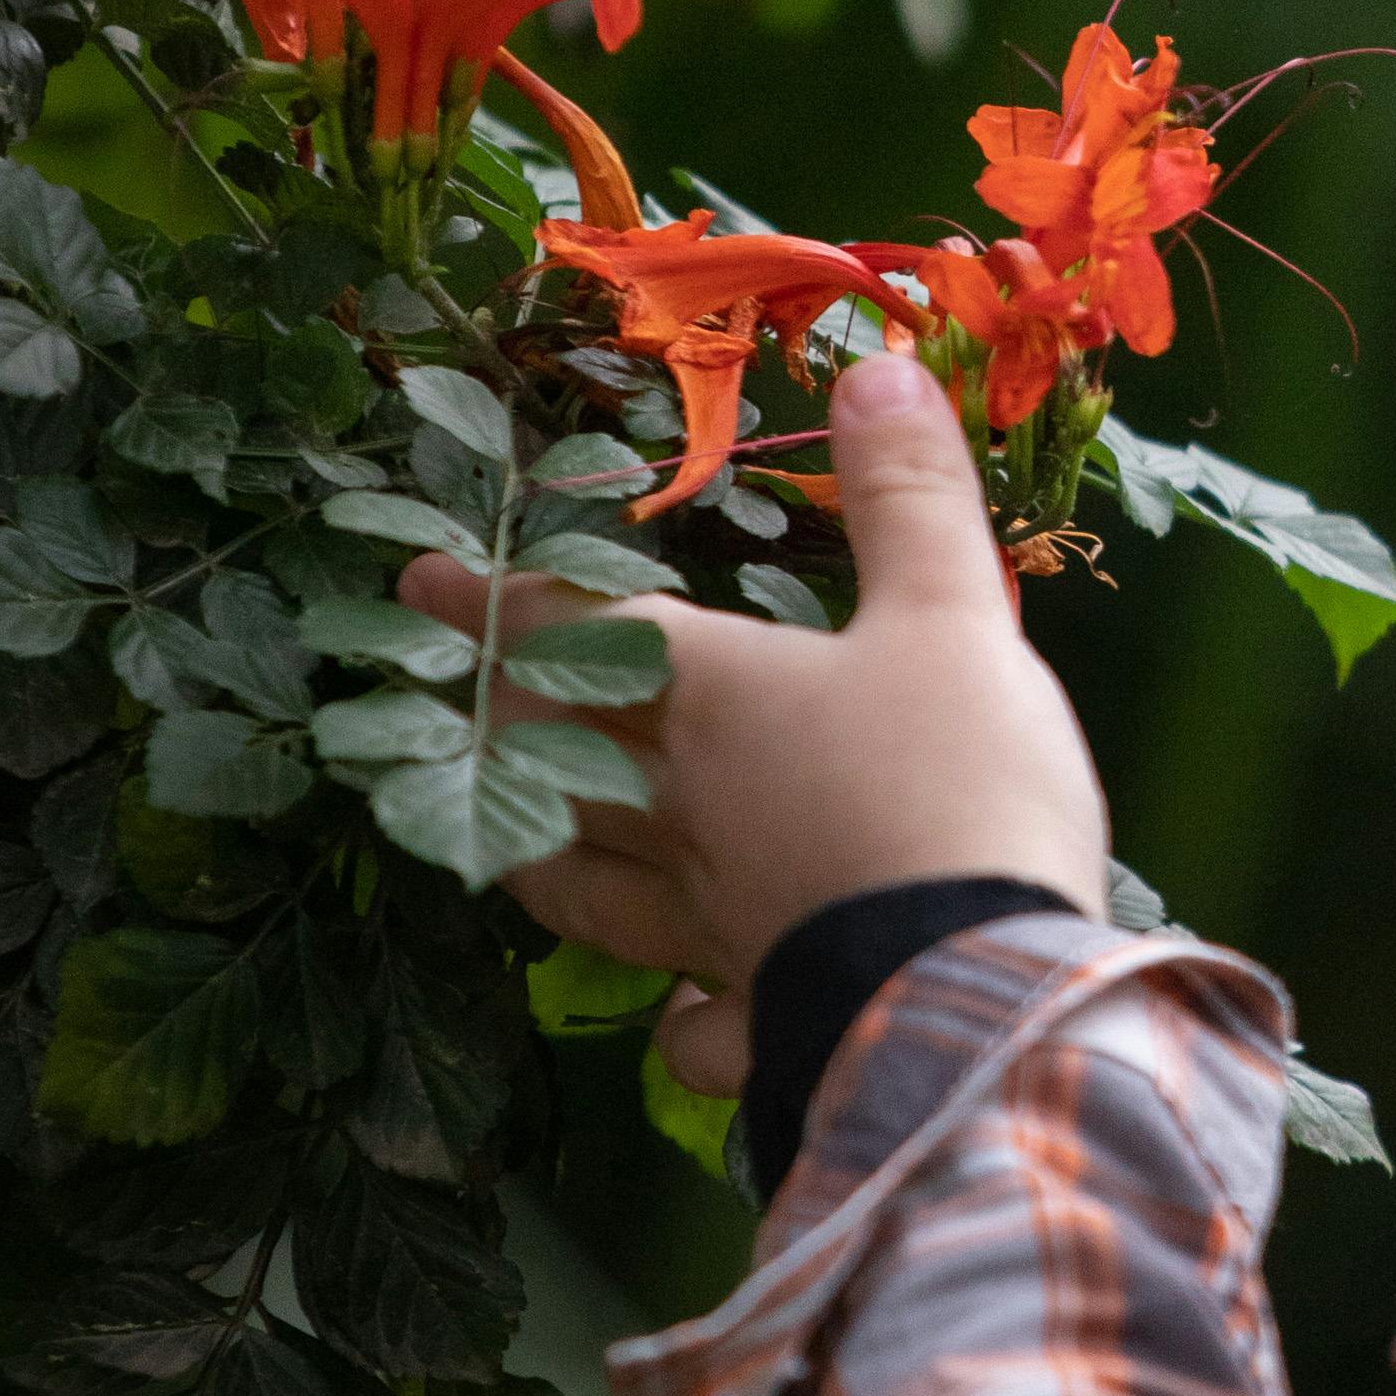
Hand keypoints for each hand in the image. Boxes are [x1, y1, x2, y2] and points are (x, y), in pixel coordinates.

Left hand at [403, 350, 1109, 1087]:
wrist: (981, 984)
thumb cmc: (956, 779)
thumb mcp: (954, 612)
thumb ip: (911, 496)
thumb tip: (876, 370)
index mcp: (716, 701)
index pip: (577, 636)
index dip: (496, 602)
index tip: (413, 580)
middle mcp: (684, 814)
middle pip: (557, 760)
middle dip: (493, 721)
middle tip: (439, 702)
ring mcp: (711, 928)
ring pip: (589, 892)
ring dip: (539, 860)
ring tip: (506, 843)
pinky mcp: (762, 1015)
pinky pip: (691, 1025)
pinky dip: (676, 1021)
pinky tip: (676, 1022)